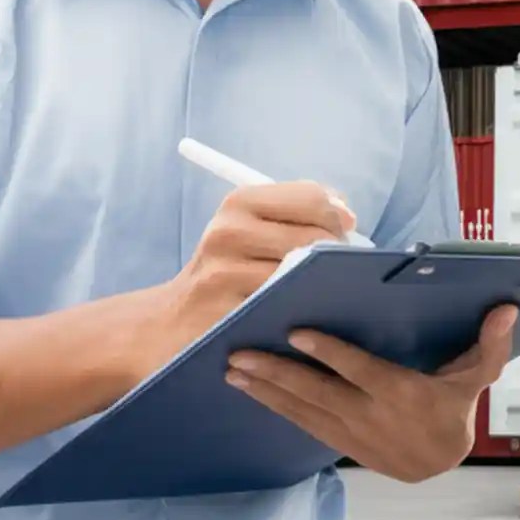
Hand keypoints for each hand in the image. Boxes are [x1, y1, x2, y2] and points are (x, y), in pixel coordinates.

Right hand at [143, 182, 354, 381]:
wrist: (172, 321)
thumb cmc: (227, 270)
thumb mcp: (252, 229)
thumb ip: (300, 213)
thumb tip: (348, 216)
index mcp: (240, 202)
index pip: (313, 198)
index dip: (336, 220)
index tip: (340, 236)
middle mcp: (230, 231)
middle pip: (314, 237)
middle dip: (335, 256)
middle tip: (332, 271)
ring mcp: (226, 274)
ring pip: (303, 274)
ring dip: (321, 285)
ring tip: (315, 292)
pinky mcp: (229, 312)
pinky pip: (285, 307)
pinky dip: (302, 310)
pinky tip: (301, 313)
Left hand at [224, 305, 519, 482]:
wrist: (440, 463)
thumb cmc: (455, 409)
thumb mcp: (477, 379)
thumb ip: (491, 345)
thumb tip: (506, 309)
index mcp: (403, 393)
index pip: (360, 370)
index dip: (329, 353)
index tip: (297, 333)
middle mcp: (372, 415)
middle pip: (318, 392)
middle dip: (277, 373)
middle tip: (240, 353)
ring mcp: (352, 432)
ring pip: (302, 409)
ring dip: (265, 390)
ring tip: (232, 370)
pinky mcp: (339, 442)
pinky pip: (302, 423)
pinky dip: (275, 406)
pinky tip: (250, 390)